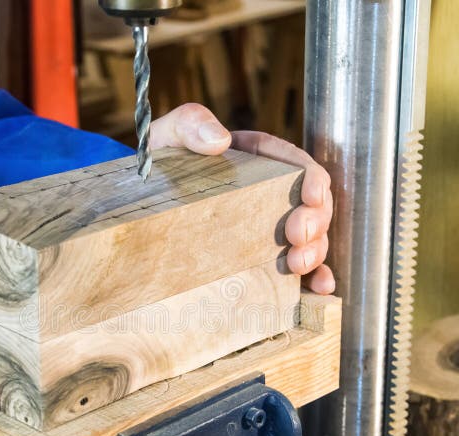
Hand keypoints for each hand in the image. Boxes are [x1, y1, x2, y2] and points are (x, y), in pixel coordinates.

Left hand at [150, 104, 334, 294]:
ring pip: (312, 239)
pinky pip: (299, 270)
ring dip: (315, 252)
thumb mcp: (171, 137)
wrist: (140, 204)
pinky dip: (314, 279)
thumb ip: (190, 124)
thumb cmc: (162, 165)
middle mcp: (273, 195)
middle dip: (315, 222)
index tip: (312, 195)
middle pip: (313, 206)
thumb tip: (219, 140)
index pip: (299, 165)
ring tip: (297, 264)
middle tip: (298, 237)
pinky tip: (319, 289)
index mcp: (261, 160)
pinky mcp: (264, 258)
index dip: (313, 180)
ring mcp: (271, 229)